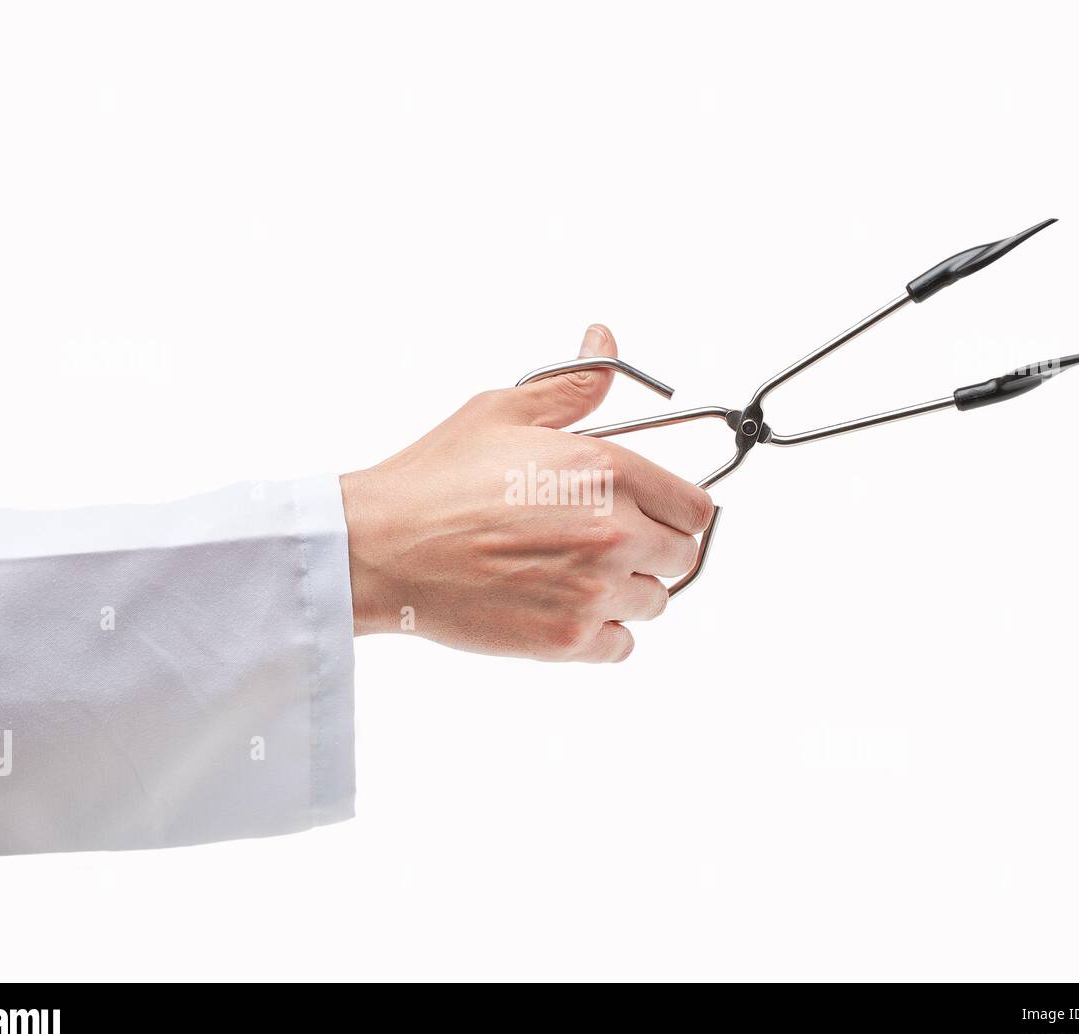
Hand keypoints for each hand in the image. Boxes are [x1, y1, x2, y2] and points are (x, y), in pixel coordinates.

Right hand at [339, 325, 713, 661]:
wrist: (382, 547)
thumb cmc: (436, 478)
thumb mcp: (504, 411)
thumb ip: (573, 386)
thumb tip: (604, 344)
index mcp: (606, 471)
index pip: (695, 508)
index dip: (674, 510)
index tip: (653, 514)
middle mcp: (612, 532)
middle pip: (681, 557)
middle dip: (653, 550)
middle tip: (606, 544)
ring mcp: (591, 591)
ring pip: (652, 603)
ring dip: (626, 591)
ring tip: (573, 574)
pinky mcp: (566, 639)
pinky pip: (621, 645)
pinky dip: (601, 633)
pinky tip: (562, 607)